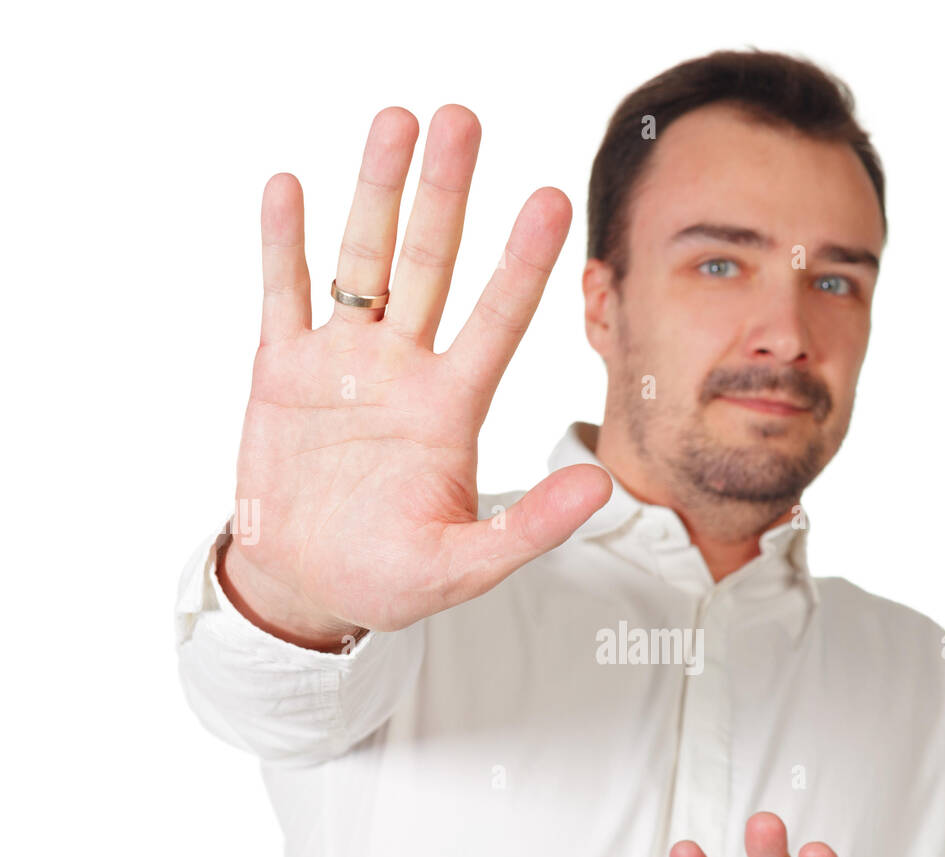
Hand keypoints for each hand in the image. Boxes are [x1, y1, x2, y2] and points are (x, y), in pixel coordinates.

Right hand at [221, 105, 611, 647]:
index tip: (551, 200)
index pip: (497, 322)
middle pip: (430, 266)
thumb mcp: (464, 568)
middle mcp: (403, 372)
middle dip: (446, 195)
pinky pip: (284, 294)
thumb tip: (602, 487)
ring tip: (396, 122)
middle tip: (462, 120)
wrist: (307, 586)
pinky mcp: (281, 371)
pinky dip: (283, 243)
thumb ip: (529, 529)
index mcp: (450, 410)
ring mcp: (341, 364)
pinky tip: (290, 187)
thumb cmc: (389, 579)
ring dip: (375, 193)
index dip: (522, 264)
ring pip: (362, 261)